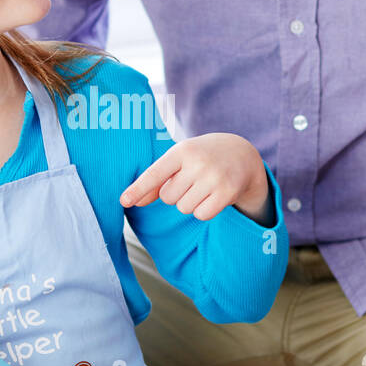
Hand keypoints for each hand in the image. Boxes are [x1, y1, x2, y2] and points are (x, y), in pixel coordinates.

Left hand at [119, 133, 268, 221]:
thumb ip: (156, 180)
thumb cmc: (201, 157)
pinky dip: (203, 210)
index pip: (155, 173)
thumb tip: (130, 202)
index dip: (138, 188)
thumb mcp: (179, 160)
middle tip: (191, 180)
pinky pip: (201, 215)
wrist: (241, 154)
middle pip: (168, 197)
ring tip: (202, 187)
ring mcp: (214, 177)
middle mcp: (198, 163)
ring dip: (189, 203)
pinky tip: (212, 196)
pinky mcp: (227, 192)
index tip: (124, 201)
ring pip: (184, 208)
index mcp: (181, 151)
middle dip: (176, 194)